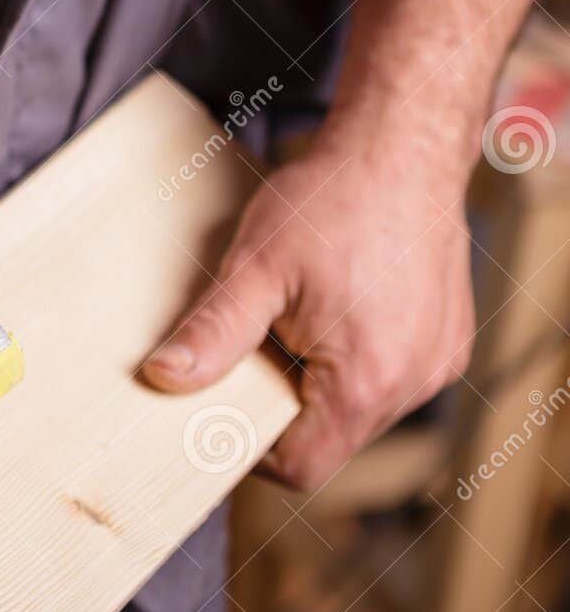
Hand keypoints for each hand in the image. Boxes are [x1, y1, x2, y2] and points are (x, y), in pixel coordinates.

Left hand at [142, 123, 474, 489]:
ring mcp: (438, 363)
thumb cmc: (333, 199)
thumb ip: (212, 332)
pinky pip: (389, 376)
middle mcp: (413, 384)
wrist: (403, 145)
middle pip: (329, 439)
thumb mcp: (255, 268)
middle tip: (252, 350)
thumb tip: (164, 377)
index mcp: (365, 382)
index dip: (251, 451)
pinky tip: (331, 310)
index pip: (300, 466)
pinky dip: (353, 359)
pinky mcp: (447, 341)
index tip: (220, 412)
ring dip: (318, 382)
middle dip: (281, 407)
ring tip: (294, 321)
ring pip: (359, 409)